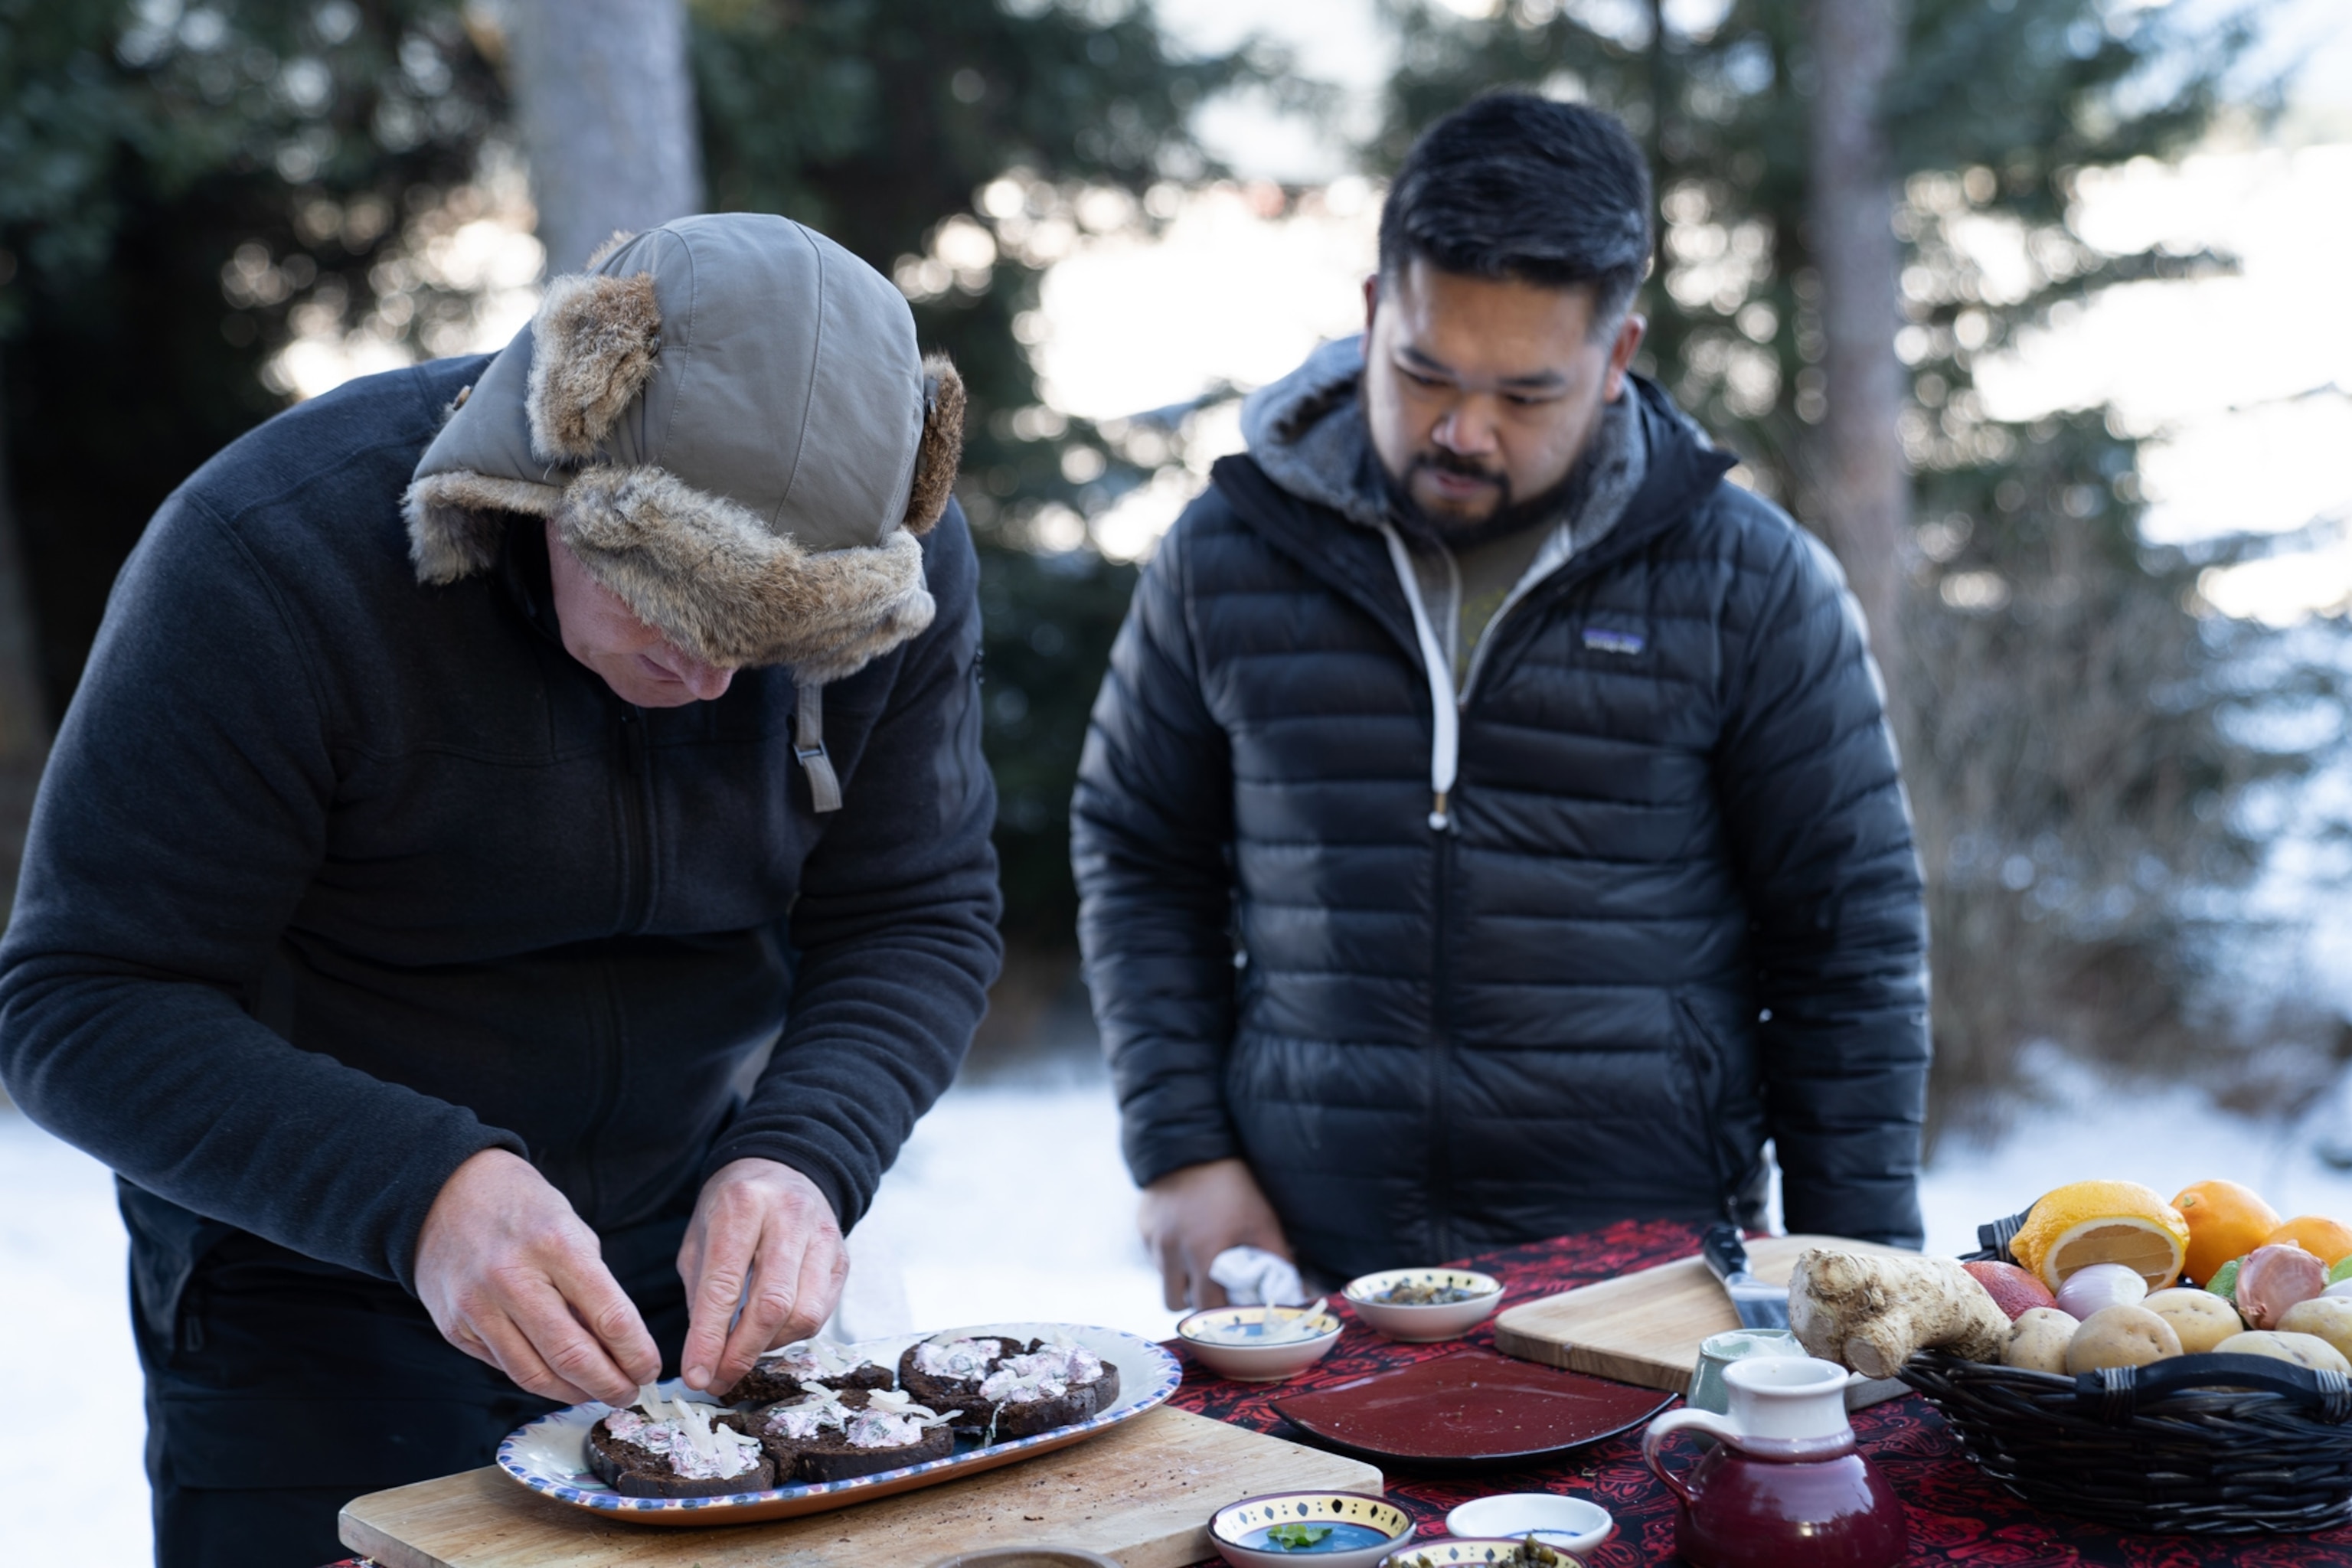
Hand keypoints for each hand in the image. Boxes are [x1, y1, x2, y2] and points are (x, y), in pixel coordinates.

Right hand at [415, 1149, 660, 1405]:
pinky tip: (557, 1377)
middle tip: (629, 1394)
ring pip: (534, 1375)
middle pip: (572, 1357)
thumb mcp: (571, 1229)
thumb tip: (617, 1348)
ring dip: (574, 1394)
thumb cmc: (523, 1209)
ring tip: (596, 1393)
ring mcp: (477, 1307)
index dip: (637, 1354)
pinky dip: (537, 1378)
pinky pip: (504, 1367)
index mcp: (555, 1245)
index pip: (609, 1318)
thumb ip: (593, 1286)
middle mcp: (512, 1278)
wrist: (445, 1193)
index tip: (650, 1369)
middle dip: (610, 1385)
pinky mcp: (454, 1327)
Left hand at [676, 1158, 847, 1392]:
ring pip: (803, 1314)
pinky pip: (821, 1313)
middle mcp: (789, 1218)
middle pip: (772, 1304)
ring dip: (769, 1346)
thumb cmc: (733, 1207)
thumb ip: (701, 1290)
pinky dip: (791, 1334)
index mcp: (743, 1205)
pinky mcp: (842, 1258)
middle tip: (719, 1379)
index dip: (709, 1338)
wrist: (784, 1168)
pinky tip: (770, 1333)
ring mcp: (823, 1237)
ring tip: (743, 1351)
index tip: (696, 1375)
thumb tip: (705, 1356)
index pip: (725, 1284)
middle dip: (742, 1353)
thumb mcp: (701, 1235)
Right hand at [1138, 1157, 1291, 1310]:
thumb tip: (1296, 1293)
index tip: (1233, 1307)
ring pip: (1162, 1280)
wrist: (1193, 1144)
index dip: (1220, 1314)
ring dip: (1180, 1279)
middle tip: (1214, 1288)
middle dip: (1194, 1302)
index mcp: (1202, 1254)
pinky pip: (1153, 1257)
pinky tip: (1185, 1236)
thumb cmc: (1235, 1186)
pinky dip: (1168, 1257)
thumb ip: (1277, 1260)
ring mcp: (1153, 1240)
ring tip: (1200, 1260)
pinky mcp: (1142, 1227)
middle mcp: (1170, 1252)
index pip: (1206, 1308)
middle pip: (1176, 1303)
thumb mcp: (1262, 1221)